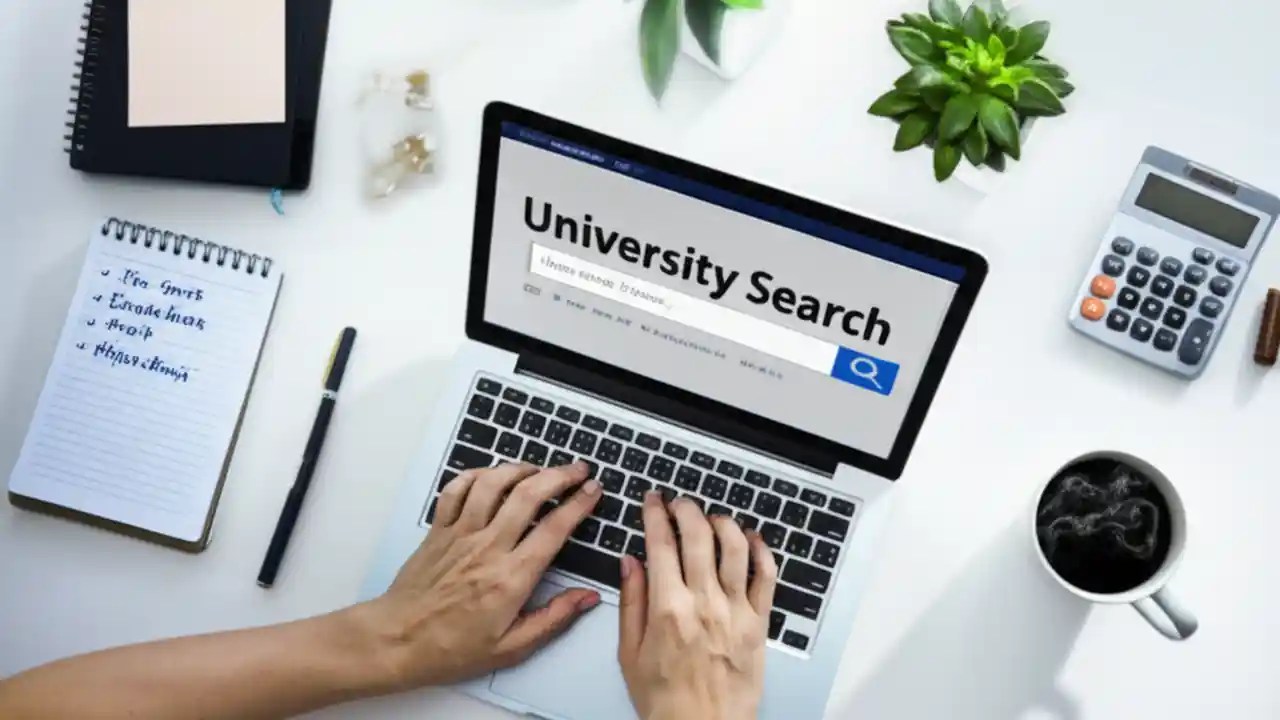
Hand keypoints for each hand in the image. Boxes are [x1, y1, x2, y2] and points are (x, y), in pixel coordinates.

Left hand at [355, 462, 602, 690]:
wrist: (397, 642)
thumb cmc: (451, 649)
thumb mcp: (512, 647)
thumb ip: (554, 618)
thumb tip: (588, 598)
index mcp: (511, 578)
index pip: (554, 529)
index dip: (579, 504)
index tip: (593, 492)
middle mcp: (487, 548)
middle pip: (529, 495)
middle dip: (559, 476)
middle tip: (578, 470)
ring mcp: (460, 535)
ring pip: (493, 484)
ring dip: (520, 468)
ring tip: (539, 468)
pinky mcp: (438, 530)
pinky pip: (456, 490)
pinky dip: (476, 475)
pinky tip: (491, 475)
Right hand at [618, 493, 777, 719]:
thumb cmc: (666, 700)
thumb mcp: (629, 654)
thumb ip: (631, 602)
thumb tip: (630, 561)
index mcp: (668, 609)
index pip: (661, 543)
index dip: (656, 514)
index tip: (653, 501)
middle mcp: (704, 603)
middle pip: (698, 535)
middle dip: (687, 509)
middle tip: (679, 503)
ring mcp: (736, 611)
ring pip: (735, 547)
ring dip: (722, 522)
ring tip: (711, 518)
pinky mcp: (759, 623)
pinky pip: (767, 576)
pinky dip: (761, 550)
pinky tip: (750, 539)